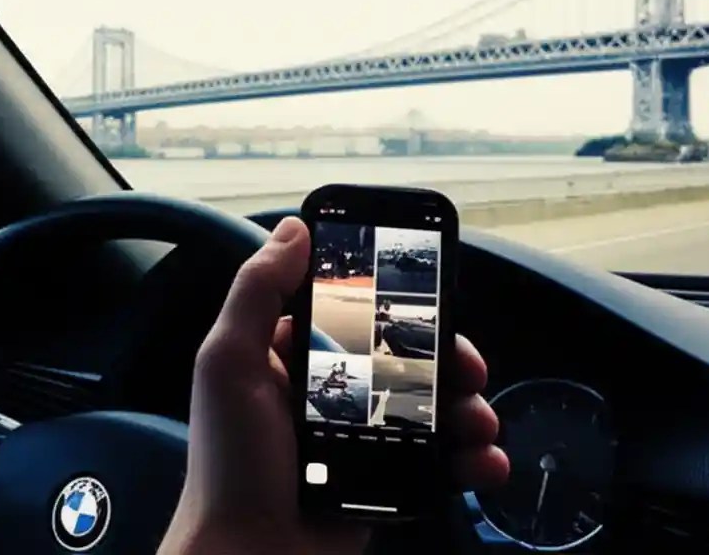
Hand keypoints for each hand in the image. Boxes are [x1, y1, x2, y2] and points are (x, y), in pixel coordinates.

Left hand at [159, 217, 508, 554]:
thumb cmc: (228, 464)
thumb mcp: (228, 364)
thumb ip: (256, 291)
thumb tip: (293, 229)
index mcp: (292, 354)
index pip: (353, 308)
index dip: (394, 298)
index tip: (430, 293)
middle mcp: (331, 389)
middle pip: (408, 354)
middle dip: (447, 356)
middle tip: (466, 367)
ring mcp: (364, 436)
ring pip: (435, 404)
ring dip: (470, 406)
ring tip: (477, 420)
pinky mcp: (389, 480)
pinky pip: (443, 459)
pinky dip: (472, 457)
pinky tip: (480, 459)